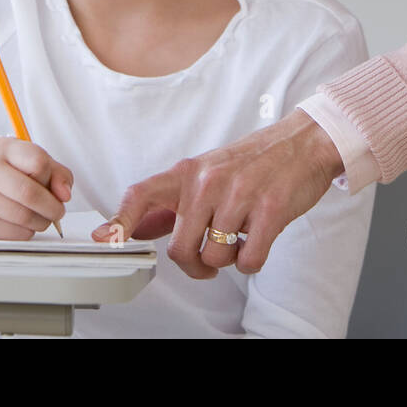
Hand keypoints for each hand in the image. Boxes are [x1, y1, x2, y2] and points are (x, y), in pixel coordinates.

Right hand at [0, 136, 72, 239]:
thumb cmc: (3, 173)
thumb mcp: (27, 161)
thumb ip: (55, 172)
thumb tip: (65, 194)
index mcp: (2, 148)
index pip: (38, 161)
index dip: (51, 178)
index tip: (51, 185)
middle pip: (31, 193)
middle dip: (52, 207)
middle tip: (57, 211)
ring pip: (23, 217)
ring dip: (41, 222)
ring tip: (41, 218)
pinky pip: (13, 234)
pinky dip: (26, 232)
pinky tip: (22, 225)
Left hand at [91, 109, 343, 277]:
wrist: (302, 142)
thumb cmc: (253, 161)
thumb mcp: (207, 172)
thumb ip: (172, 202)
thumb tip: (137, 226)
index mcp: (189, 172)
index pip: (142, 193)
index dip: (119, 220)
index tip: (104, 240)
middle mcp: (208, 181)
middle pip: (179, 248)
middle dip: (194, 264)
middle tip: (208, 258)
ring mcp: (238, 195)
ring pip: (214, 257)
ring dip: (227, 259)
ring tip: (239, 237)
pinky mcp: (269, 210)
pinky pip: (248, 260)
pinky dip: (251, 260)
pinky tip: (256, 241)